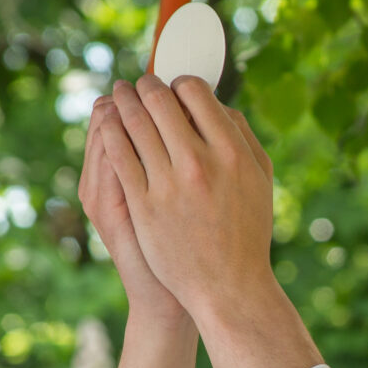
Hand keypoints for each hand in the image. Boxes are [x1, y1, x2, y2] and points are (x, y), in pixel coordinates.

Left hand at [98, 74, 275, 322]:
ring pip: (132, 123)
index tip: (172, 84)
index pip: (195, 91)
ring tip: (118, 95)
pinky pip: (118, 154)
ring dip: (122, 102)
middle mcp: (198, 162)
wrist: (227, 286)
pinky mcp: (142, 205)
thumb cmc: (247, 231)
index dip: (179, 81)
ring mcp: (167, 184)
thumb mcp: (260, 179)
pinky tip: (107, 125)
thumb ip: (241, 135)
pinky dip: (110, 132)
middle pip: (159, 100)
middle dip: (144, 85)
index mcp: (231, 151)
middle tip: (138, 83)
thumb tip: (215, 101)